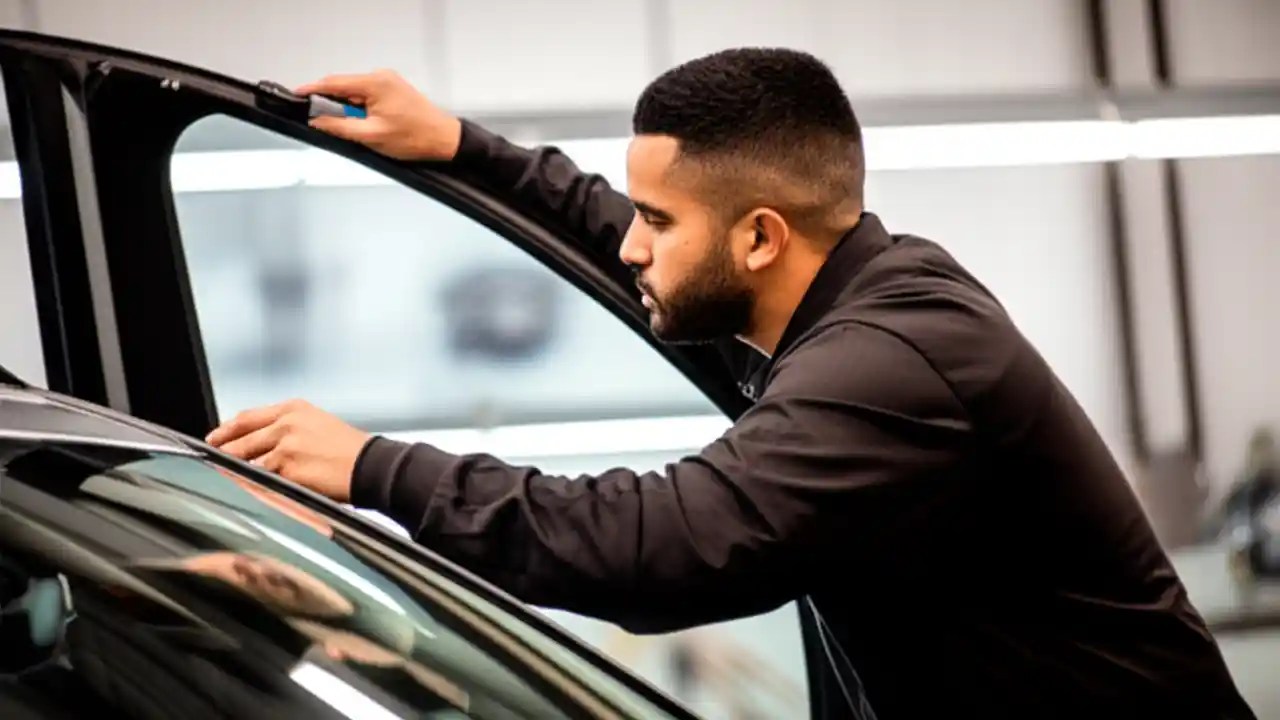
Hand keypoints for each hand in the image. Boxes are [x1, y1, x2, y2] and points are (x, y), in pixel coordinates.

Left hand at [205, 399, 369, 502]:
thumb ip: (288, 429)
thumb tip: (262, 442)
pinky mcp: (287, 468)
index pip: (248, 417)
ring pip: (246, 460)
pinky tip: (248, 488)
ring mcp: (285, 445)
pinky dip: (251, 484)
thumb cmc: (350, 450)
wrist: (371, 465)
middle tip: (214, 462)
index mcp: (293, 409)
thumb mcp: (318, 425)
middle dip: (225, 452)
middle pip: (241, 438)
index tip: (214, 438)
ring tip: (228, 479)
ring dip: (236, 471)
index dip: (227, 429)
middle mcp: (286, 423)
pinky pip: (259, 478)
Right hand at [294, 69, 461, 160]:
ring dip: (346, 110)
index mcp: (375, 83)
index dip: (311, 90)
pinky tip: (362, 125)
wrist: (445, 140)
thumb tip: (318, 122)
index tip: (296, 97)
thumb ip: (340, 127)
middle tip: (320, 123)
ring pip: (354, 94)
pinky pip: (366, 97)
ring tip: (352, 131)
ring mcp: (388, 83)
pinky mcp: (392, 91)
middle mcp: (381, 77)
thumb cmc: (416, 138)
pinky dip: (358, 110)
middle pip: (342, 87)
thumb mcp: (371, 136)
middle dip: (329, 104)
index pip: (333, 82)